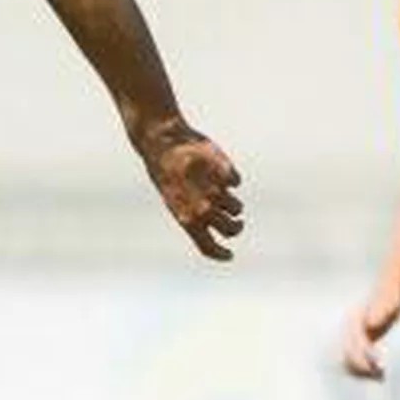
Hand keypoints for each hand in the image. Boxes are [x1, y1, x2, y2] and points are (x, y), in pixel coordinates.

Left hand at [138, 120, 244, 260]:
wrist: (163, 143)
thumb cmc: (167, 174)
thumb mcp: (174, 200)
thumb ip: (195, 217)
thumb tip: (217, 229)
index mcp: (187, 219)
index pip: (209, 247)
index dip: (221, 254)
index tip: (229, 255)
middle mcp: (203, 208)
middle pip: (231, 230)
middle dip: (235, 227)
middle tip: (236, 222)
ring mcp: (216, 190)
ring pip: (236, 208)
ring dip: (232, 204)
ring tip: (219, 191)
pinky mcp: (226, 172)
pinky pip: (236, 182)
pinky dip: (229, 178)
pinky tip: (216, 170)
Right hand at [341, 289, 399, 380]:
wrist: (388, 294)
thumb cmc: (390, 297)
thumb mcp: (389, 303)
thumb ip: (380, 311)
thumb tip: (370, 325)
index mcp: (353, 322)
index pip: (352, 346)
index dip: (360, 360)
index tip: (374, 369)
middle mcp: (350, 331)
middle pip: (347, 357)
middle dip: (361, 369)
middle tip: (379, 377)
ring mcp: (354, 338)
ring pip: (350, 362)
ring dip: (363, 373)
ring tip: (381, 378)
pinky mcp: (362, 343)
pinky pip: (359, 360)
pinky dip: (368, 370)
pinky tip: (381, 374)